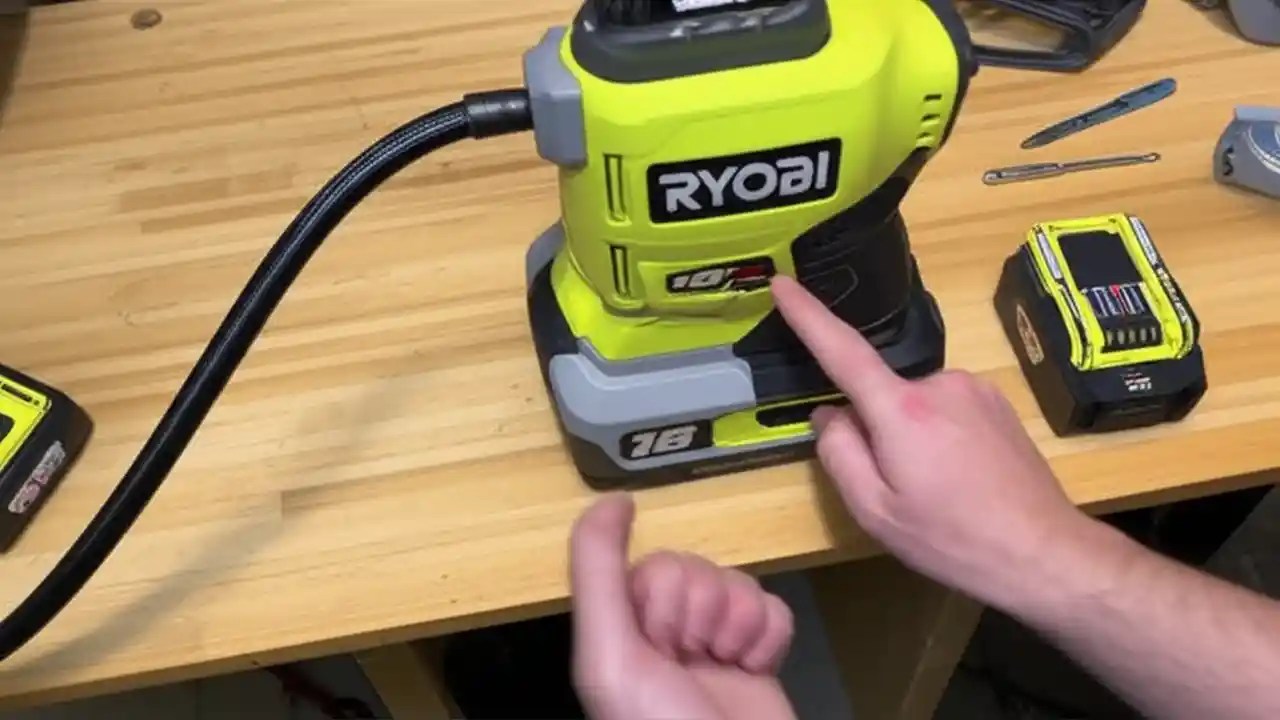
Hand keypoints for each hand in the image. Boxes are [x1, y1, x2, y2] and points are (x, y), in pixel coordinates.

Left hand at [569, 494, 796, 719]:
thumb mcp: (611, 656)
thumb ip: (598, 571)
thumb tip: (610, 499)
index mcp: (621, 629)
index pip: (657, 565)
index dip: (668, 598)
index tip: (663, 644)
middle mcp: (663, 632)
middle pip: (700, 571)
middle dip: (706, 612)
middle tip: (698, 659)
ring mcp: (713, 644)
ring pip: (737, 584)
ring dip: (739, 624)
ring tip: (727, 667)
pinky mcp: (756, 654)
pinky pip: (773, 607)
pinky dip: (770, 636)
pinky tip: (757, 668)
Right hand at [771, 275, 1098, 612]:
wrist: (1043, 552)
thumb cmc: (952, 539)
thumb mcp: (874, 511)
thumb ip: (839, 455)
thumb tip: (829, 415)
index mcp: (902, 410)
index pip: (842, 351)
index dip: (808, 316)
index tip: (782, 283)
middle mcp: (940, 383)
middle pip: (880, 395)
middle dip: (876, 433)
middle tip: (900, 490)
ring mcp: (975, 389)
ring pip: (914, 405)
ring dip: (912, 437)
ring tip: (939, 491)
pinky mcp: (999, 403)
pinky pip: (946, 410)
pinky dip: (940, 438)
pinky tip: (962, 480)